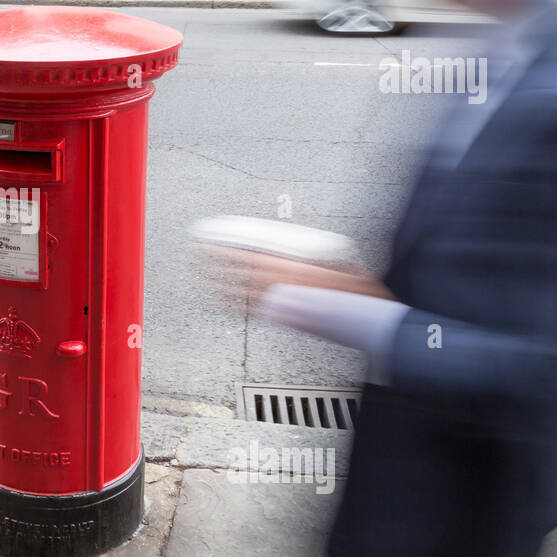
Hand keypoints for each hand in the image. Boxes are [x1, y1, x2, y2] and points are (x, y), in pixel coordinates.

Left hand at [202, 245, 392, 306]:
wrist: (361, 313)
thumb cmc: (351, 285)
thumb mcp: (330, 255)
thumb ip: (303, 251)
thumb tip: (290, 244)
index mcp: (286, 262)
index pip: (246, 251)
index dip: (223, 245)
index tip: (207, 238)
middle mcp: (276, 281)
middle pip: (235, 269)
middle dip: (212, 260)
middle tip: (195, 251)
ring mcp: (275, 301)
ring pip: (235, 290)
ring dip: (213, 281)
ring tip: (197, 274)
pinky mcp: (278, 318)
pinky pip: (244, 310)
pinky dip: (226, 305)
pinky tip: (214, 301)